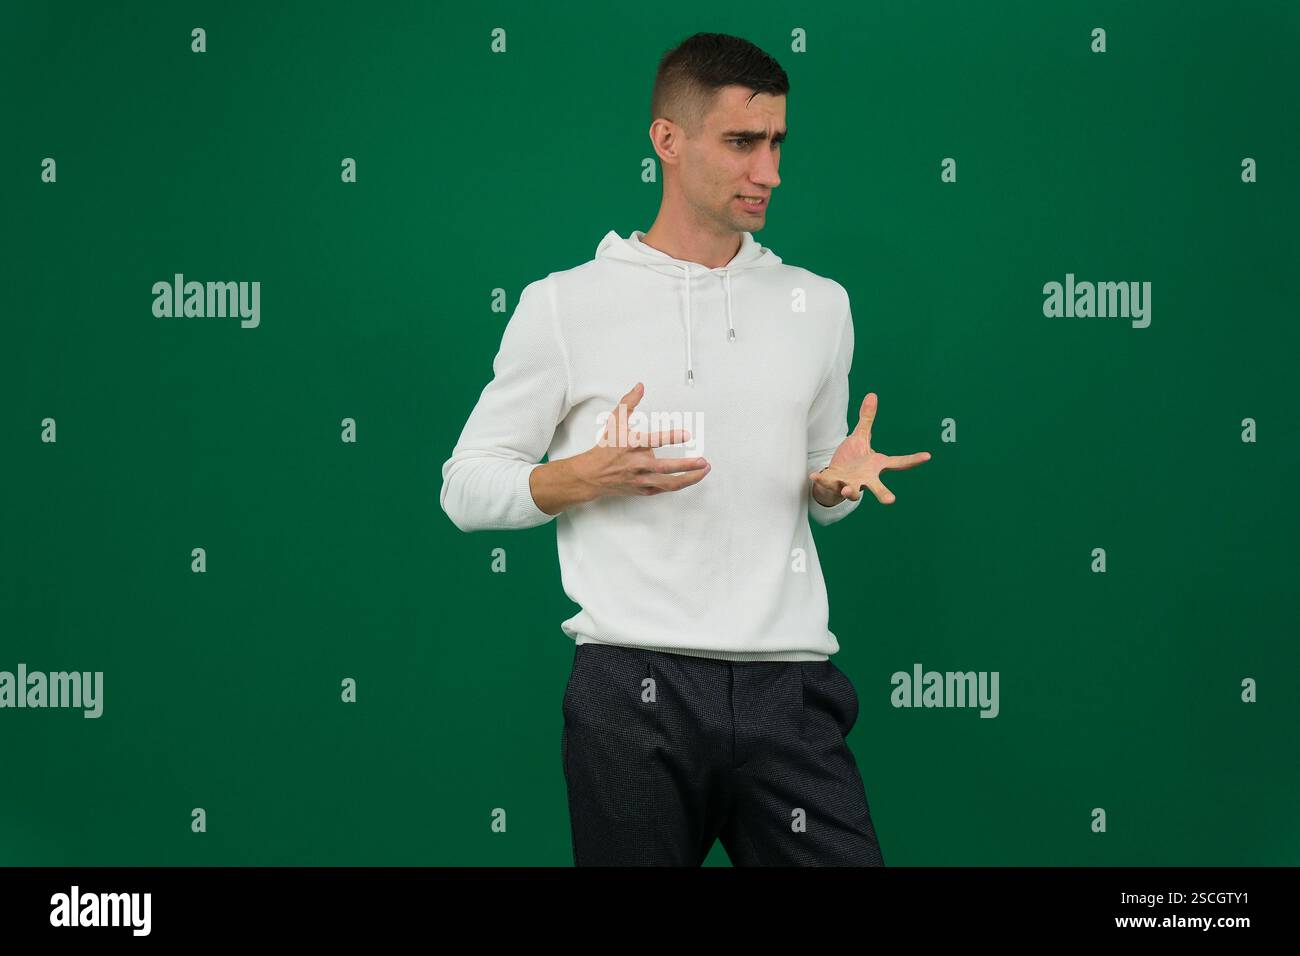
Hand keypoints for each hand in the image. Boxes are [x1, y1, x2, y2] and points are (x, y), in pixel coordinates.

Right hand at [571, 382, 710, 497]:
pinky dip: (678, 485)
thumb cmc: (605, 447)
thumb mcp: (614, 421)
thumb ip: (629, 402)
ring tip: (703, 471)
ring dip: (688, 478)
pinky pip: (663, 489)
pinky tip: (690, 478)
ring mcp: (640, 479)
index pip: (652, 440)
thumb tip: (640, 386)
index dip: (670, 437)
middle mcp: (636, 464)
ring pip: (668, 483)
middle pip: (664, 467)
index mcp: (630, 445)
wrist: (591, 475)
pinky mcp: (642, 489)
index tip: (687, 434)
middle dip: (686, 465)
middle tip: (703, 461)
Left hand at [809, 392, 930, 504]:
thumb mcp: (860, 437)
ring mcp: (849, 483)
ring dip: (851, 492)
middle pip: (877, 488)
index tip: (927, 456)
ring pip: (852, 492)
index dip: (913, 460)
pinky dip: (821, 480)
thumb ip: (866, 420)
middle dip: (883, 494)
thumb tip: (872, 394)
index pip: (897, 463)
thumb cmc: (852, 459)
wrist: (835, 478)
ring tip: (849, 492)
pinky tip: (814, 475)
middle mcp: (865, 478)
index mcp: (876, 466)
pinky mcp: (833, 484)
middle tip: (890, 500)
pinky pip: (827, 483)